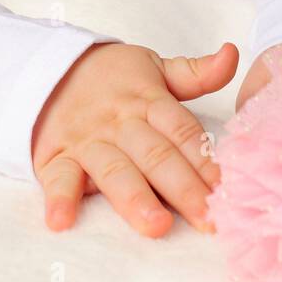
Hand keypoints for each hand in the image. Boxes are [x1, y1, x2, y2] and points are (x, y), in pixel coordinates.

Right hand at [31, 40, 238, 237]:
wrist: (49, 66)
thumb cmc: (111, 78)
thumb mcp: (154, 68)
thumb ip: (195, 72)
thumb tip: (232, 55)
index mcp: (149, 102)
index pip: (182, 131)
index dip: (205, 160)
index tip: (227, 189)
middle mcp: (121, 124)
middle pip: (156, 156)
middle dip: (183, 189)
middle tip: (207, 220)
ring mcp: (88, 142)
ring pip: (114, 170)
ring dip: (134, 199)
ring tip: (156, 226)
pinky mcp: (56, 157)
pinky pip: (58, 178)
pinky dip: (59, 199)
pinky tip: (62, 220)